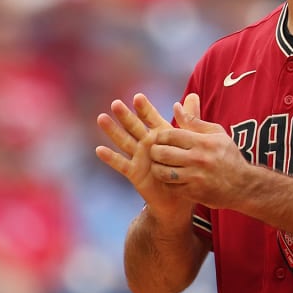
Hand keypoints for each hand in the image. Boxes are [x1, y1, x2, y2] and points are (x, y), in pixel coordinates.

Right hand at [96, 93, 196, 223]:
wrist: (178, 198)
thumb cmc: (185, 168)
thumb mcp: (190, 142)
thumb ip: (190, 120)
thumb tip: (192, 94)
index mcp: (160, 134)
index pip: (150, 117)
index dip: (144, 108)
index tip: (138, 97)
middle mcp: (146, 143)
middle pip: (133, 126)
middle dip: (125, 115)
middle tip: (116, 103)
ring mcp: (138, 157)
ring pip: (124, 141)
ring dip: (112, 131)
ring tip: (102, 118)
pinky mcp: (134, 172)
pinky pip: (121, 164)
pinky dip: (110, 158)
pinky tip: (99, 150)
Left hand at [149, 94, 252, 209]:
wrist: (243, 185)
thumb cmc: (228, 156)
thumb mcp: (216, 134)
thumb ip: (194, 121)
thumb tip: (176, 106)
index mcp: (203, 142)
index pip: (171, 135)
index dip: (160, 136)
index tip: (160, 139)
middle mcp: (199, 160)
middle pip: (163, 153)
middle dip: (154, 151)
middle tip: (155, 151)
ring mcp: (196, 178)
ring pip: (163, 172)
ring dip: (157, 168)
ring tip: (159, 164)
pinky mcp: (194, 193)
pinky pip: (171, 187)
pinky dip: (166, 182)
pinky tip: (169, 177)